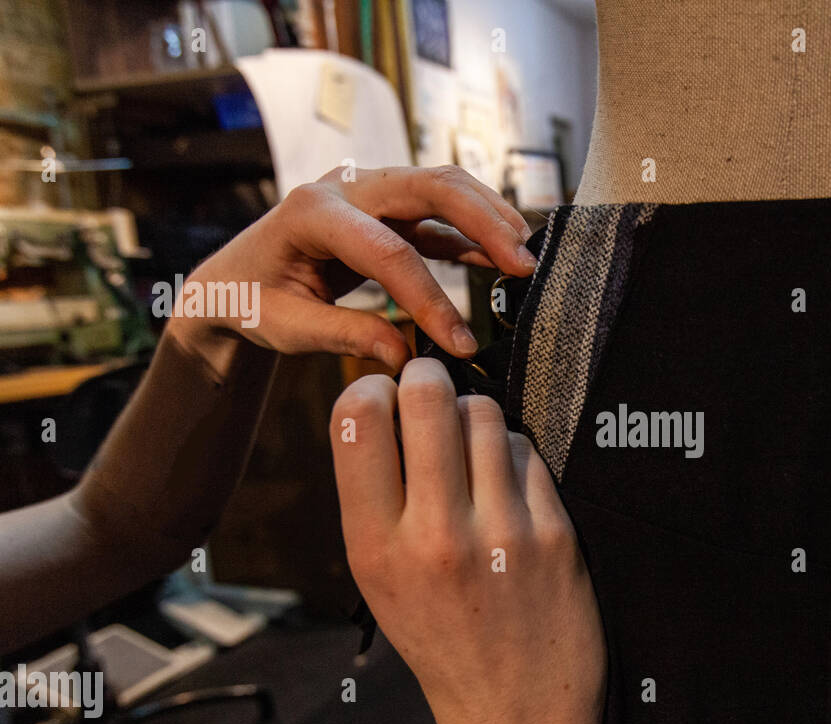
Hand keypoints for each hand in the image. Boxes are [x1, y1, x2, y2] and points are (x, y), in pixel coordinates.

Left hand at [171, 165, 537, 368]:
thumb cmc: (250, 301)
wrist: (230, 279)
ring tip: (526, 254)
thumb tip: (404, 356)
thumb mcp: (286, 326)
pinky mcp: (384, 211)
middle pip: (429, 186)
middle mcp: (344, 187)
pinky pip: (437, 214)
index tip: (462, 344)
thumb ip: (344, 335)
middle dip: (483, 221)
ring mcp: (367, 192)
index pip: (389, 252)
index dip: (431, 300)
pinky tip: (502, 258)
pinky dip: (472, 232)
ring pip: (441, 188)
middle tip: (523, 262)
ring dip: (488, 217)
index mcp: (312, 211)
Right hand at [330, 358, 605, 723]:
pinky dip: (514, 456)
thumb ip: (373, 500)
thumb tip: (379, 403)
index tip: (384, 396)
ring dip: (475, 416)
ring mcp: (500, 532)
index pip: (356, 417)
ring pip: (484, 413)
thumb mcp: (379, 583)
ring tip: (471, 448)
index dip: (371, 389)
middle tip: (430, 392)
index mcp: (374, 549)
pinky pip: (527, 451)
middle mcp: (434, 536)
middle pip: (425, 395)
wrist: (516, 716)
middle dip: (427, 380)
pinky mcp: (554, 533)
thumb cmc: (443, 641)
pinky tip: (508, 489)